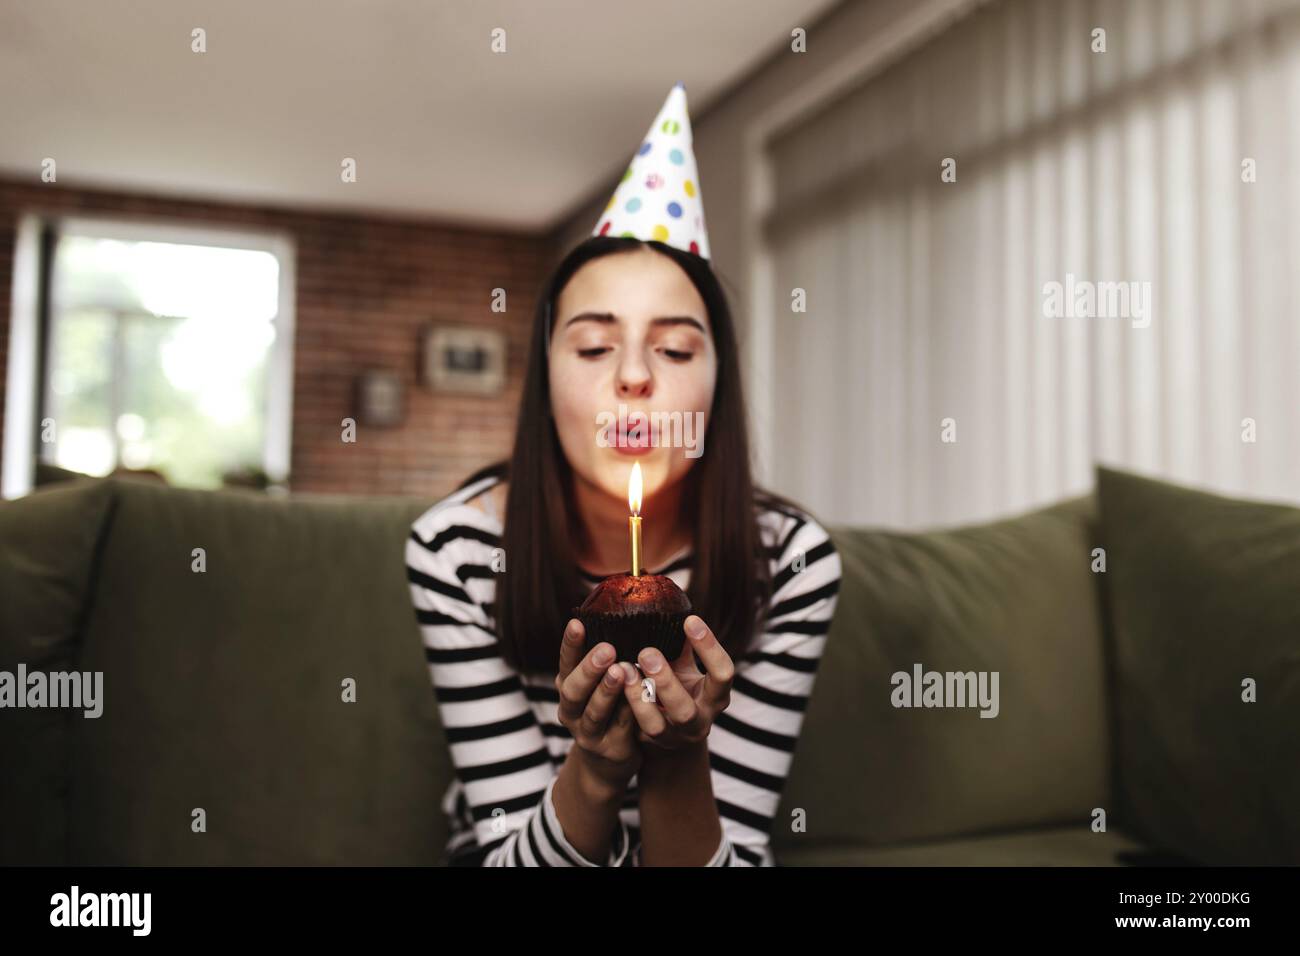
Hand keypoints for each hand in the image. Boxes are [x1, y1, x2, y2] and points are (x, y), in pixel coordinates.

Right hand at [555, 618, 641, 792]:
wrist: (607, 762)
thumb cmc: (607, 709)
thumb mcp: (597, 684)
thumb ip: (605, 659)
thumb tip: (624, 613)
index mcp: (568, 688)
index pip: (565, 663)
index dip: (569, 645)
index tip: (577, 622)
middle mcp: (571, 711)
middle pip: (573, 691)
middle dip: (588, 669)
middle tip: (606, 649)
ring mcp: (589, 733)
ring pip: (594, 713)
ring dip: (606, 692)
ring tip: (619, 672)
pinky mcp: (611, 750)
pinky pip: (622, 729)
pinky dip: (631, 712)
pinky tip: (642, 697)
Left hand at [623, 614, 733, 751]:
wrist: (674, 736)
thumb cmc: (680, 688)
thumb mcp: (686, 667)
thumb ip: (683, 643)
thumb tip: (671, 601)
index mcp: (716, 696)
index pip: (723, 673)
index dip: (709, 647)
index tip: (690, 620)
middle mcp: (700, 721)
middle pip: (686, 709)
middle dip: (665, 681)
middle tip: (646, 652)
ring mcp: (674, 737)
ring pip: (656, 725)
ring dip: (637, 696)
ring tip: (623, 669)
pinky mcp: (650, 745)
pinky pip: (633, 730)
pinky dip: (622, 706)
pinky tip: (612, 684)